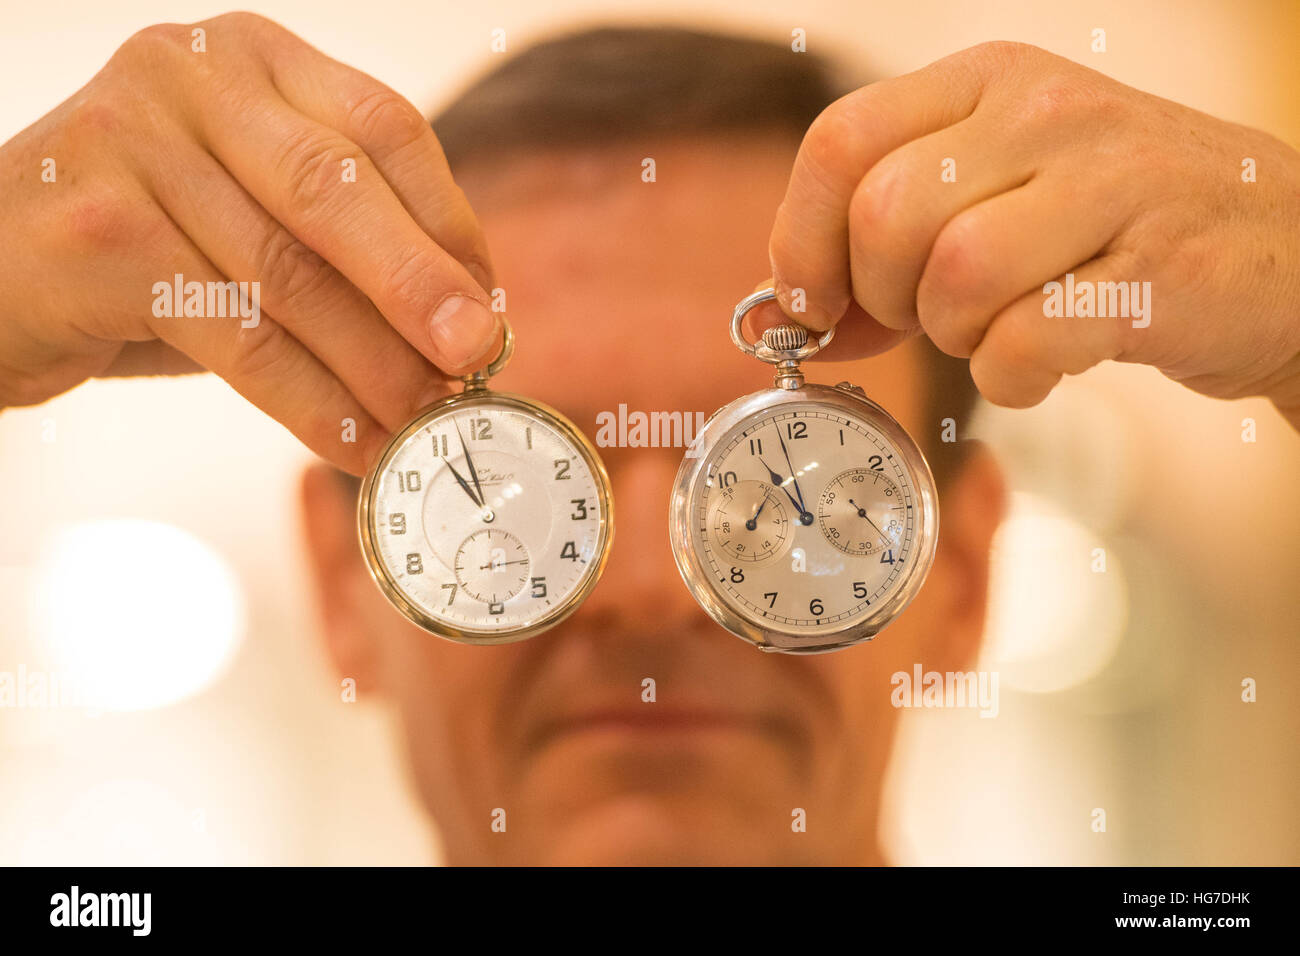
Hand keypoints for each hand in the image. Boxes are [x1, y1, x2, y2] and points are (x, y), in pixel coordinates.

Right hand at [0, 12, 500, 472]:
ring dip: (373, 366)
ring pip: (289, 277)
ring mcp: (132, 148)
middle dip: (420, 289)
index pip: (384, 128)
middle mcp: (191, 77)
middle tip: (479, 358)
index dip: (448, 223)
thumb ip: (339, 238)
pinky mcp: (98, 237)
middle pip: (339, 193)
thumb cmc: (145, 244)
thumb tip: (465, 318)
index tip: (488, 303)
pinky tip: (353, 444)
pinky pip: (235, 337)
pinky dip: (308, 402)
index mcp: (253, 59)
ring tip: (425, 424)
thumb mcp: (249, 210)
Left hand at [764, 41, 1299, 429]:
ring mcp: (1112, 182)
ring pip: (954, 277)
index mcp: (988, 81)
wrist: (1281, 251)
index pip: (839, 143)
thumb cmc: (1110, 229)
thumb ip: (885, 246)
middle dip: (886, 299)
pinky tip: (1043, 365)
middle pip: (885, 219)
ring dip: (954, 338)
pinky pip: (1025, 343)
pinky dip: (1013, 379)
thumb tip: (784, 316)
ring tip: (998, 332)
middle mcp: (1046, 112)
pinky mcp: (1158, 269)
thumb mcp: (994, 197)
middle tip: (934, 316)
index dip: (801, 240)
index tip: (814, 300)